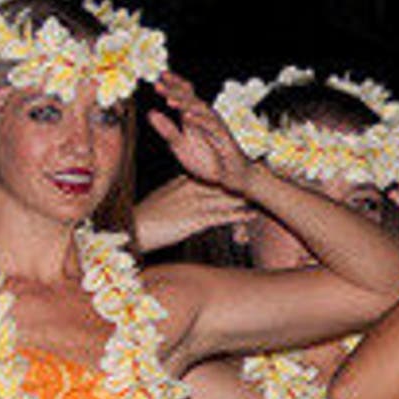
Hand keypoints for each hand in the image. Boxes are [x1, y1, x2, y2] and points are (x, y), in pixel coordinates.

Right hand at [131, 176, 257, 249]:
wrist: (134, 229)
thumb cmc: (146, 217)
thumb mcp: (165, 197)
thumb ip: (181, 191)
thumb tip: (191, 188)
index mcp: (183, 181)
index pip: (213, 173)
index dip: (231, 173)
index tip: (248, 170)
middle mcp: (191, 189)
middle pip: (223, 183)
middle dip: (244, 183)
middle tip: (264, 180)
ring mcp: (193, 204)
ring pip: (226, 198)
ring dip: (246, 199)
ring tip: (264, 197)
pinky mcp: (193, 220)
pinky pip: (220, 217)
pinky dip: (237, 216)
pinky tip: (250, 215)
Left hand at [142, 73, 265, 196]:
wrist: (230, 177)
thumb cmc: (208, 160)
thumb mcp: (180, 146)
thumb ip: (167, 130)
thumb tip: (150, 113)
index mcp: (195, 117)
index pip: (185, 95)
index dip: (174, 84)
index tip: (160, 76)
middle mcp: (205, 118)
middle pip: (190, 98)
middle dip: (174, 90)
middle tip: (158, 84)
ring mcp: (216, 127)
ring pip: (201, 110)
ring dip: (185, 103)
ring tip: (168, 100)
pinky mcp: (224, 139)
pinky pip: (212, 126)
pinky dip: (200, 120)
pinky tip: (187, 116)